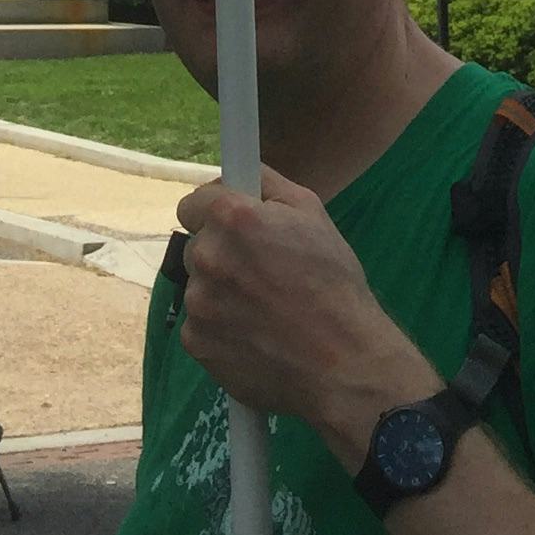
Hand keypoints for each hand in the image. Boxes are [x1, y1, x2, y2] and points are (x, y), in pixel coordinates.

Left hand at [172, 168, 435, 466]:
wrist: (342, 362)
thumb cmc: (333, 283)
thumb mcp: (313, 213)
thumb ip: (267, 183)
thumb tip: (239, 173)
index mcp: (231, 218)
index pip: (193, 204)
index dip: (215, 213)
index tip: (234, 228)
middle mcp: (207, 257)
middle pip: (198, 246)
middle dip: (222, 254)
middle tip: (261, 273)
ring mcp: (197, 304)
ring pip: (200, 288)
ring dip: (221, 293)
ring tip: (264, 311)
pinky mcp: (197, 344)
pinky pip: (201, 326)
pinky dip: (221, 329)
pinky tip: (255, 336)